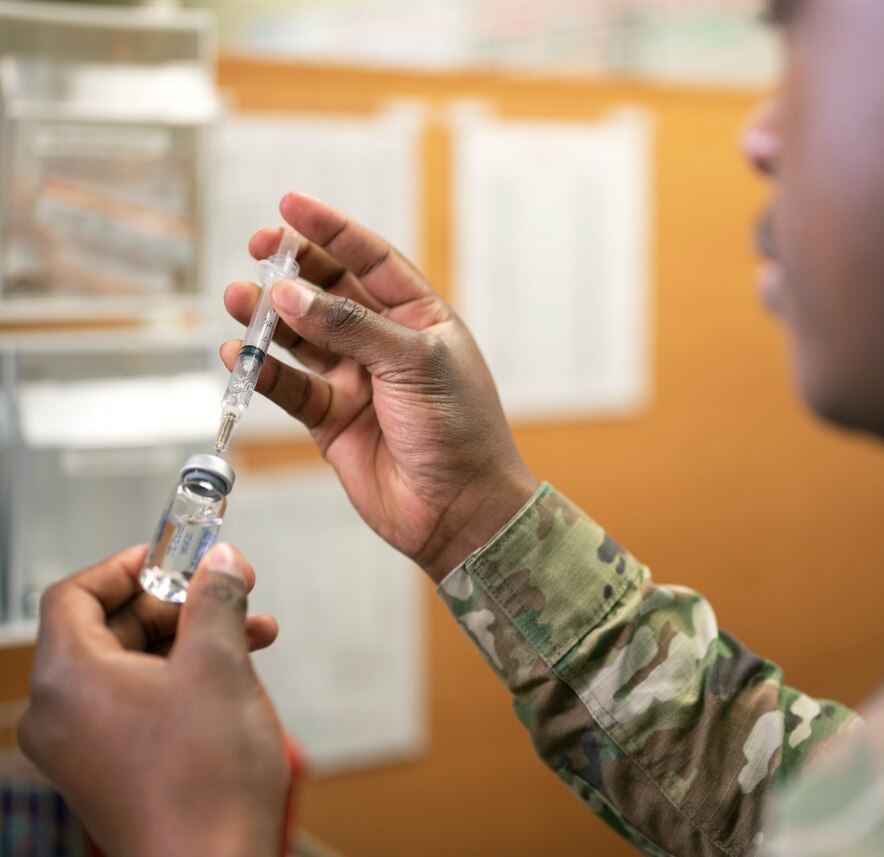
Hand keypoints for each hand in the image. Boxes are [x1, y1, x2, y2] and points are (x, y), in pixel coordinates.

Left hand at [18, 545, 288, 856]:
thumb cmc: (204, 781)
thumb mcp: (219, 664)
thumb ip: (215, 599)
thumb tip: (220, 563)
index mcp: (68, 677)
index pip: (75, 592)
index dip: (131, 564)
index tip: (177, 554)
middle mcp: (62, 710)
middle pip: (110, 625)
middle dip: (178, 602)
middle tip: (230, 588)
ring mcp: (84, 742)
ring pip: (134, 662)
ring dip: (193, 637)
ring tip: (253, 631)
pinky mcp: (111, 765)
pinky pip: (140, 698)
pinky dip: (184, 676)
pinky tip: (237, 670)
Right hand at [223, 192, 539, 580]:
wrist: (459, 510)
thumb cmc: (459, 431)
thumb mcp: (413, 363)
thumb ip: (350, 327)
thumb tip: (292, 293)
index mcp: (420, 319)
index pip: (371, 260)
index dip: (331, 230)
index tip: (289, 205)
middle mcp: (385, 344)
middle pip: (329, 293)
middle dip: (291, 270)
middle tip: (256, 251)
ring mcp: (357, 381)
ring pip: (301, 337)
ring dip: (268, 318)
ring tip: (239, 298)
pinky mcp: (331, 419)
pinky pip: (289, 385)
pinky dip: (263, 370)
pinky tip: (238, 354)